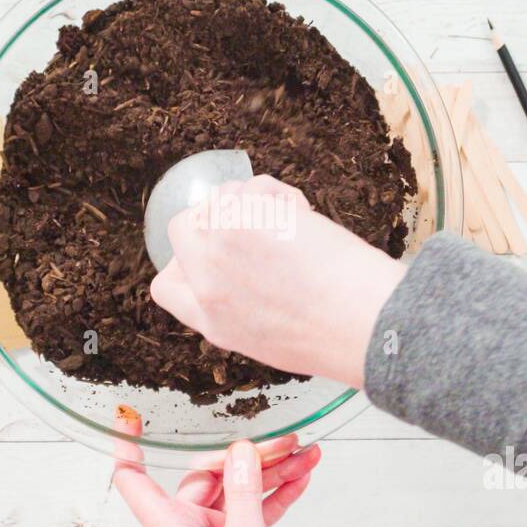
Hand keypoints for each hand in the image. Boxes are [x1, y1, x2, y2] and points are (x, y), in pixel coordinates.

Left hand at [111, 406, 320, 526]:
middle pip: (208, 474)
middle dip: (248, 455)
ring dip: (274, 471)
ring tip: (303, 453)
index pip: (134, 481)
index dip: (127, 448)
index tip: (128, 418)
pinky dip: (280, 492)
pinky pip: (258, 508)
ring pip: (240, 488)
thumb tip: (240, 452)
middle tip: (283, 442)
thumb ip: (244, 495)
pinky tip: (302, 475)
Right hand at [150, 174, 405, 387]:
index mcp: (210, 319)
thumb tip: (241, 276)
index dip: (184, 264)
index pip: (166, 285)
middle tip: (248, 223)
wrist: (360, 322)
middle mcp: (207, 278)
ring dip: (250, 201)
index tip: (212, 255)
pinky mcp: (247, 212)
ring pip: (218, 197)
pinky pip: (255, 185)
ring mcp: (222, 241)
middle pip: (182, 228)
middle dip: (212, 218)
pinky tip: (304, 218)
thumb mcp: (263, 342)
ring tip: (286, 223)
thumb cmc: (331, 337)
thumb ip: (236, 309)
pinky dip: (281, 195)